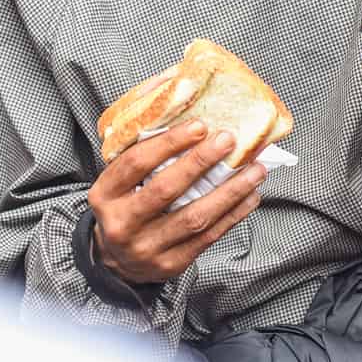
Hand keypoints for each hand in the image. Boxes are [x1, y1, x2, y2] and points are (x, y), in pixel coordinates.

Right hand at [87, 121, 266, 284]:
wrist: (115, 262)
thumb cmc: (124, 206)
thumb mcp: (118, 179)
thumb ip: (141, 146)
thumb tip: (175, 97)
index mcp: (105, 195)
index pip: (135, 163)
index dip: (168, 143)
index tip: (198, 125)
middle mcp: (122, 224)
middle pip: (165, 190)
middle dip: (200, 162)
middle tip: (228, 139)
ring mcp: (147, 248)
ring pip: (194, 218)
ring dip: (230, 191)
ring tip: (256, 169)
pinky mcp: (171, 264)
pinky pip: (208, 237)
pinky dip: (234, 214)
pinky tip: (251, 195)